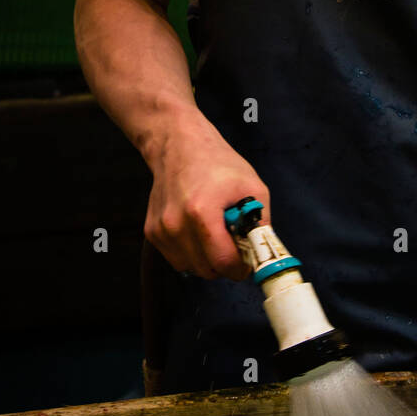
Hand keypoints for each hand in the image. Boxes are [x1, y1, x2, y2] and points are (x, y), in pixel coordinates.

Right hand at [144, 117, 270, 280]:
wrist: (179, 145)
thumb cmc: (218, 163)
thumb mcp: (252, 186)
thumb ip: (261, 223)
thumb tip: (265, 252)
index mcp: (201, 212)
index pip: (222, 261)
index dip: (240, 268)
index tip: (247, 263)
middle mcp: (176, 224)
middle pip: (206, 270)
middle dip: (225, 264)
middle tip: (234, 246)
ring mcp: (161, 230)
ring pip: (190, 268)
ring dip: (207, 260)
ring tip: (216, 235)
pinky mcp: (152, 232)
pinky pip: (177, 259)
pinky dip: (191, 253)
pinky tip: (198, 231)